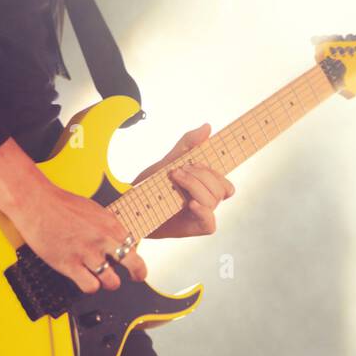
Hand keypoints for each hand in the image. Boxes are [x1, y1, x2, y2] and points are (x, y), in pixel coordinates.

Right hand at [0, 137, 146, 293]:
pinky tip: (86, 280)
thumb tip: (118, 240)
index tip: (131, 259)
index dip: (133, 254)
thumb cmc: (60, 204)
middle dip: (138, 274)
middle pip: (134, 264)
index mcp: (110, 225)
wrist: (35, 202)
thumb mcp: (94, 210)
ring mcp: (87, 253)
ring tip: (104, 279)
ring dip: (110, 283)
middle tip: (136, 277)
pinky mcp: (70, 264)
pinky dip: (91, 287)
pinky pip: (90, 286)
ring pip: (112, 281)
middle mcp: (102, 239)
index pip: (133, 246)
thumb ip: (108, 226)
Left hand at [133, 124, 235, 238]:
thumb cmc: (150, 187)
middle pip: (222, 188)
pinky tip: (190, 203)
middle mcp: (206, 201)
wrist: (131, 206)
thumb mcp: (169, 161)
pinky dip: (202, 211)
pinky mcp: (194, 228)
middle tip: (177, 171)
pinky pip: (209, 222)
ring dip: (194, 186)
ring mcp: (201, 215)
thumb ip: (188, 144)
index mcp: (205, 187)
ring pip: (214, 201)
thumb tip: (207, 127)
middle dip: (200, 175)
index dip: (216, 171)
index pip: (225, 182)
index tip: (195, 162)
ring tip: (174, 180)